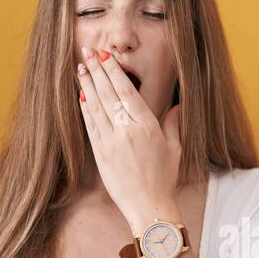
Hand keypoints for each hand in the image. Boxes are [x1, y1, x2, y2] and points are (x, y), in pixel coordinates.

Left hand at [76, 45, 182, 232]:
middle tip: (87, 51)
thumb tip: (178, 105)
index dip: (114, 71)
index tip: (105, 56)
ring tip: (80, 67)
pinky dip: (84, 108)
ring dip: (87, 84)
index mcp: (147, 126)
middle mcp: (127, 131)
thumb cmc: (164, 178)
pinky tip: (80, 94)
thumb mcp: (174, 149)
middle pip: (108, 93)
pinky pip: (90, 125)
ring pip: (96, 106)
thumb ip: (173, 124)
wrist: (148, 206)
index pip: (127, 91)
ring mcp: (111, 142)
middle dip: (96, 70)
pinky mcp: (100, 154)